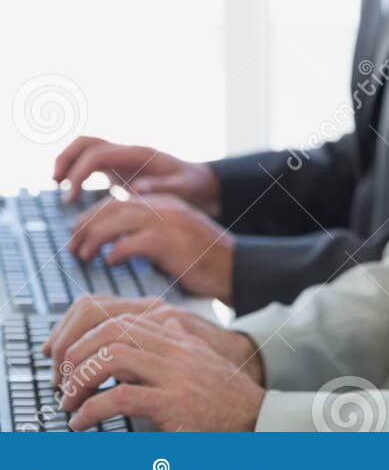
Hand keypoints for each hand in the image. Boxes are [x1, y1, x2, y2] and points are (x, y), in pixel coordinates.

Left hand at [43, 297, 264, 431]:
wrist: (256, 416)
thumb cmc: (224, 393)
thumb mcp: (199, 359)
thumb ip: (175, 341)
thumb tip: (157, 326)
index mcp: (175, 336)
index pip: (118, 318)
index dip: (82, 337)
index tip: (68, 361)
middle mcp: (174, 348)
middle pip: (110, 331)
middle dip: (75, 355)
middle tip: (63, 381)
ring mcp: (175, 373)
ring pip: (111, 358)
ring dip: (79, 381)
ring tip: (69, 402)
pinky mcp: (173, 402)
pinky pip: (118, 398)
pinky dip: (90, 410)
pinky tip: (82, 423)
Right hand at [53, 136, 221, 214]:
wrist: (200, 182)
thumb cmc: (192, 185)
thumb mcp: (182, 189)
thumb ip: (160, 188)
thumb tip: (136, 188)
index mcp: (139, 154)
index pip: (98, 154)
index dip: (80, 172)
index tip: (72, 196)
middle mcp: (127, 151)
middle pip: (87, 142)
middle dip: (66, 158)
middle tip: (57, 184)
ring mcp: (122, 157)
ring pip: (85, 148)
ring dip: (67, 161)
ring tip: (59, 186)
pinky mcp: (119, 167)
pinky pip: (90, 161)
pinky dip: (76, 170)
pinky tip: (72, 190)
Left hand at [68, 194, 234, 302]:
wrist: (236, 267)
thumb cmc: (205, 259)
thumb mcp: (176, 236)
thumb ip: (150, 231)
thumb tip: (114, 244)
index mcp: (165, 202)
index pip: (116, 202)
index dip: (91, 217)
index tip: (78, 234)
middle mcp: (163, 206)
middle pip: (109, 208)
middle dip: (84, 227)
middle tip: (72, 247)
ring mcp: (165, 222)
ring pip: (112, 222)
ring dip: (91, 240)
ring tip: (83, 255)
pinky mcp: (166, 242)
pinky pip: (127, 244)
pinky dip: (113, 253)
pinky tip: (111, 263)